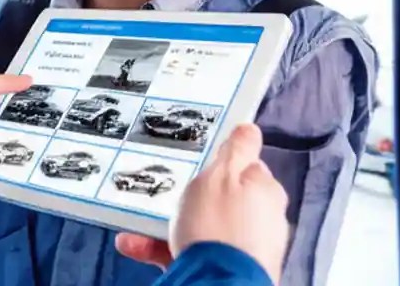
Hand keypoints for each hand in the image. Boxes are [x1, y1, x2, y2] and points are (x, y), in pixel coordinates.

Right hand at [116, 124, 288, 284]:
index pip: (245, 168)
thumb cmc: (219, 227)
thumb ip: (236, 150)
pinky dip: (162, 249)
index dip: (221, 165)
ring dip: (168, 225)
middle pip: (222, 200)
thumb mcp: (222, 174)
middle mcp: (261, 221)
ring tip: (137, 227)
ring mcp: (244, 249)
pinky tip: (135, 244)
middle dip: (191, 199)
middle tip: (167, 197)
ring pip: (201, 229)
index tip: (198, 165)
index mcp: (265, 191)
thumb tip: (250, 129)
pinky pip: (189, 254)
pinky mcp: (224, 270)